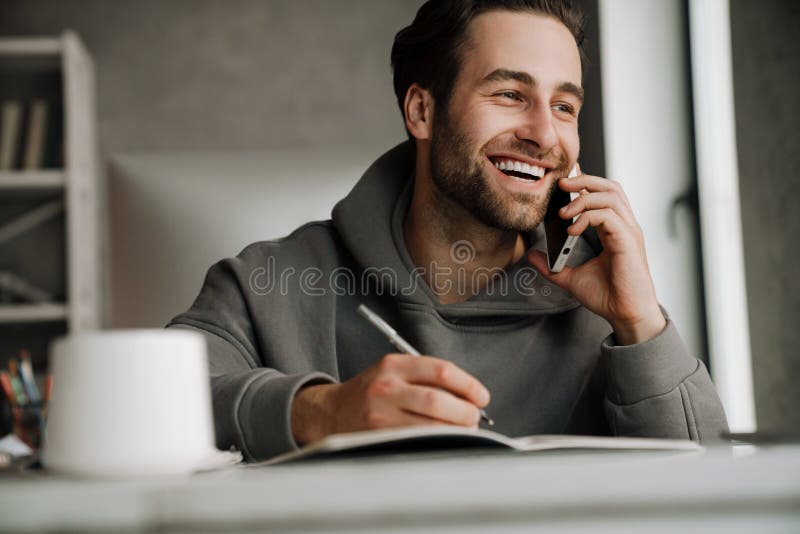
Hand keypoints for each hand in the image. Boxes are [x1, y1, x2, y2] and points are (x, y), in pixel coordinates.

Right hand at [291, 354, 490, 444]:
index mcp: (394, 364)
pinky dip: (437, 443)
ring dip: (454, 431)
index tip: (481, 397)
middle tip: (473, 417)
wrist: (331, 412)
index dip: (469, 385)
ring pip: (430, 426)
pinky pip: (417, 443)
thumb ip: (428, 378)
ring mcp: (380, 414)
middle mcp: (386, 387)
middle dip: (465, 412)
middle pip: (438, 401)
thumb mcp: (395, 371)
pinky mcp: (377, 438)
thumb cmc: (372, 392)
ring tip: (461, 431)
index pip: (442, 371)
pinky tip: (443, 441)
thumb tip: (471, 397)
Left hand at [528, 167, 665, 344]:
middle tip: (560, 185)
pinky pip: (608, 216)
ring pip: (610, 195)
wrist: (625, 315)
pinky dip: (587, 216)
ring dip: (583, 198)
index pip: (603, 195)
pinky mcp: (628, 241)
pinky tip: (572, 229)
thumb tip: (531, 256)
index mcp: (615, 229)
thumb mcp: (571, 278)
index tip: (562, 182)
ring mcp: (629, 231)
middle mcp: (624, 226)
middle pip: (609, 187)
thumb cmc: (608, 296)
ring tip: (563, 212)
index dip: (584, 183)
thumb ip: (552, 266)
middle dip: (584, 180)